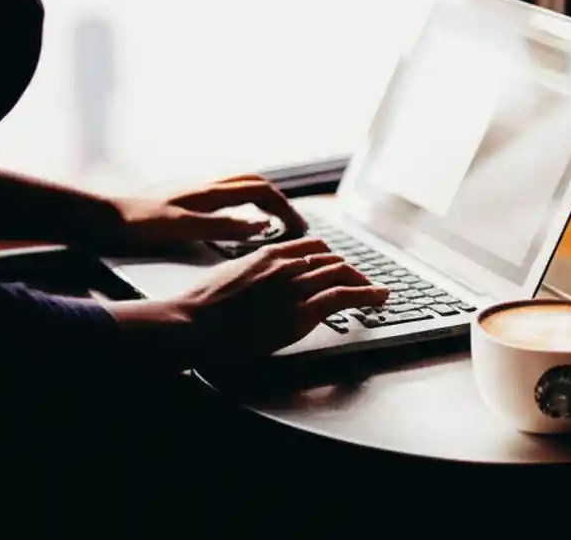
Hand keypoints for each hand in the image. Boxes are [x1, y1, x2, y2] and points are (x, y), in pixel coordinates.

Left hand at [107, 174, 308, 250]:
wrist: (105, 218)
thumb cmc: (140, 224)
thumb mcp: (185, 229)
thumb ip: (225, 227)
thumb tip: (262, 226)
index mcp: (211, 192)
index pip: (263, 192)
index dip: (286, 209)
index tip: (298, 229)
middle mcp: (208, 185)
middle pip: (257, 183)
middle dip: (281, 202)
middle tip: (294, 224)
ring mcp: (198, 190)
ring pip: (243, 186)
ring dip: (265, 199)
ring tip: (275, 221)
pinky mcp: (189, 198)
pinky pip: (229, 194)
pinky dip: (247, 204)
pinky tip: (240, 221)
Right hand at [108, 237, 388, 365]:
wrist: (190, 323)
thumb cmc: (199, 308)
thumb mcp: (228, 278)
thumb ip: (251, 275)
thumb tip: (258, 284)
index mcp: (267, 254)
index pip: (311, 246)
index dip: (330, 256)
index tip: (338, 264)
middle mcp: (286, 264)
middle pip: (331, 259)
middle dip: (350, 270)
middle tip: (362, 281)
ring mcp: (295, 286)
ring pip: (342, 273)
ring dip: (364, 282)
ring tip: (378, 291)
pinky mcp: (301, 310)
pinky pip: (344, 295)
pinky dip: (368, 294)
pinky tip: (380, 298)